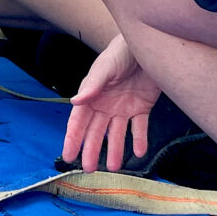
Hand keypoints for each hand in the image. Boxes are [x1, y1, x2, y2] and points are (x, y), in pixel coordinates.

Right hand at [61, 35, 162, 172]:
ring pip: (116, 133)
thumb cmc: (121, 53)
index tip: (68, 155)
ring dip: (114, 150)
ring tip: (113, 167)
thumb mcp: (105, 68)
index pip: (79, 121)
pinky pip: (139, 127)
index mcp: (91, 96)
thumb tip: (75, 102)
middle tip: (88, 169)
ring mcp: (123, 108)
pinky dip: (139, 140)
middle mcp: (105, 105)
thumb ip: (92, 85)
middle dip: (91, 150)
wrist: (148, 46)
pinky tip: (139, 152)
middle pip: (95, 132)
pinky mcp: (141, 107)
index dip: (73, 139)